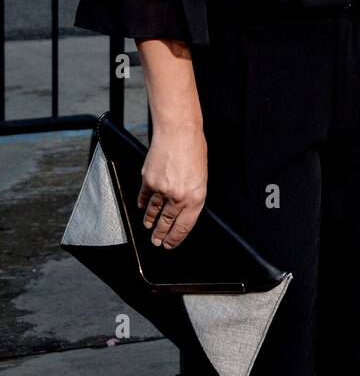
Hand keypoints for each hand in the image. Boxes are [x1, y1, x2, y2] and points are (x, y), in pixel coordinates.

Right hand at [137, 124, 206, 248]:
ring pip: (154, 212)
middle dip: (161, 234)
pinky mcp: (148, 181)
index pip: (184, 226)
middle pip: (167, 222)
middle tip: (156, 242)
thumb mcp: (202, 175)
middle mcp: (178, 196)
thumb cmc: (194, 149)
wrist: (178, 131)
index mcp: (196, 197)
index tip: (170, 244)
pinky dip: (143, 204)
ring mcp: (162, 189)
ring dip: (150, 222)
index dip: (176, 238)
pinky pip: (144, 197)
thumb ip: (193, 194)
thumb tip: (183, 208)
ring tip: (148, 228)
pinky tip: (142, 208)